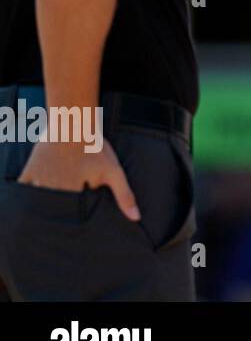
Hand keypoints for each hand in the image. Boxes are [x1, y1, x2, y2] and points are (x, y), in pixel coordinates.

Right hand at [17, 138, 140, 220]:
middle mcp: (53, 190)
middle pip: (56, 207)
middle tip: (71, 186)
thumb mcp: (113, 171)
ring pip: (40, 199)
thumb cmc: (95, 147)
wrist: (74, 122)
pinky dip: (30, 187)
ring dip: (47, 196)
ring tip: (58, 185)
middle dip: (64, 203)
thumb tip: (136, 218)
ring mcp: (39, 181)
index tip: (82, 200)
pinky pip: (25, 187)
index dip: (79, 211)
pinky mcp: (29, 171)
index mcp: (73, 194)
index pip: (74, 214)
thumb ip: (124, 196)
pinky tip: (39, 183)